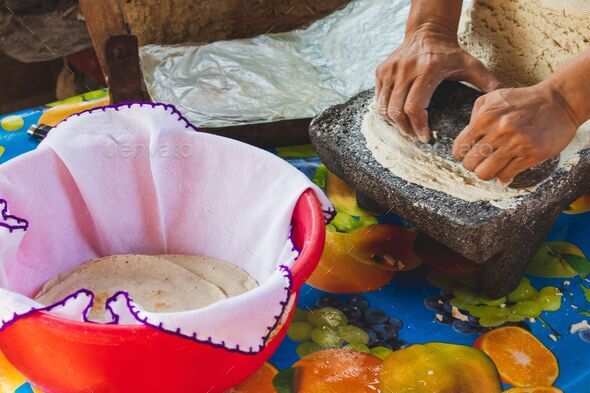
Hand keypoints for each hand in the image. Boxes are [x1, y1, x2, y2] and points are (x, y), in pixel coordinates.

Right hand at [376, 29, 500, 141]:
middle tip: (414, 137)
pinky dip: (385, 110)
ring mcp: (390, 69)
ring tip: (405, 129)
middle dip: (405, 129)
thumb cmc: (449, 52)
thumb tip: (502, 100)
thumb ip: (487, 82)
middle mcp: (405, 69)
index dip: (418, 127)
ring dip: (394, 122)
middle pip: (396, 111)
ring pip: (384, 107)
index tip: (425, 138)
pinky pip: (379, 98)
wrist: (427, 31)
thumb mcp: (470, 64)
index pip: (414, 107)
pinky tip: (397, 115)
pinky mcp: (381, 70)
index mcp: (427, 70)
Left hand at [452, 82, 580, 183]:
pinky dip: (504, 176)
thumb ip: (475, 117)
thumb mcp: (493, 98)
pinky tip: (506, 171)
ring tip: (492, 167)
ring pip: (486, 173)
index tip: (467, 155)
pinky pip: (506, 175)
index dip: (461, 155)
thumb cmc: (523, 100)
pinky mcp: (531, 154)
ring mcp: (516, 144)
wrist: (559, 102)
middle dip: (473, 165)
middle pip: (471, 164)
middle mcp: (499, 131)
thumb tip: (467, 143)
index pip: (460, 147)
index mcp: (486, 117)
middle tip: (481, 161)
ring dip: (487, 173)